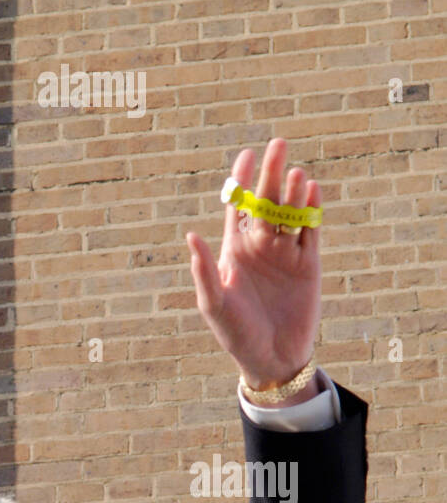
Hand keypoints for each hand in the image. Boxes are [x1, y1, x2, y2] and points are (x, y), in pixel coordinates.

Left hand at [186, 138, 321, 394]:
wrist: (271, 358)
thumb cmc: (235, 334)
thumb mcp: (214, 303)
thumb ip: (204, 269)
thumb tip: (190, 235)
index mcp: (234, 251)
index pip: (236, 207)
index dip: (240, 180)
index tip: (245, 155)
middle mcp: (260, 246)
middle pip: (266, 201)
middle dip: (270, 174)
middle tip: (277, 144)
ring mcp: (286, 253)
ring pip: (290, 212)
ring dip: (293, 191)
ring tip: (294, 173)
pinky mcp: (309, 264)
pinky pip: (311, 231)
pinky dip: (312, 211)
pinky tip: (312, 192)